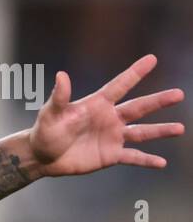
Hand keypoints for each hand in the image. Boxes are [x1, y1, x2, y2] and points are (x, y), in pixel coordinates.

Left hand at [28, 55, 183, 176]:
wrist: (42, 156)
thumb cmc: (45, 131)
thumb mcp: (51, 113)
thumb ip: (59, 96)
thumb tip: (61, 75)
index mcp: (97, 104)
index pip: (120, 85)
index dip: (135, 73)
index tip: (152, 59)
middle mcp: (110, 118)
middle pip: (139, 108)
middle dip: (158, 101)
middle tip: (179, 94)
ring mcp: (112, 137)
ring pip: (142, 132)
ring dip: (160, 130)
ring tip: (180, 128)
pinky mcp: (111, 155)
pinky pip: (132, 157)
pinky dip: (146, 160)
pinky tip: (161, 163)